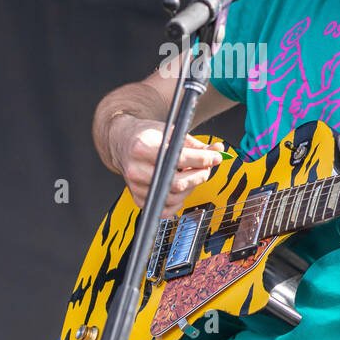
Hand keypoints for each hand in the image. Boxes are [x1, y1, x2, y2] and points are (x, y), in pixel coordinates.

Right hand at [109, 117, 225, 217]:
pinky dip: (179, 200)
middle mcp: (136, 170)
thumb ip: (193, 144)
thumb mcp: (169, 131)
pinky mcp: (138, 199)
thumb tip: (217, 150)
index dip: (203, 159)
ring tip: (194, 174)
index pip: (180, 158)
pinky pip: (165, 208)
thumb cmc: (146, 136)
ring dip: (192, 187)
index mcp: (142, 148)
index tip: (216, 157)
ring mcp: (136, 187)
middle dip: (200, 175)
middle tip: (208, 166)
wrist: (122, 143)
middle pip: (177, 182)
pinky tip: (182, 187)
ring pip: (174, 196)